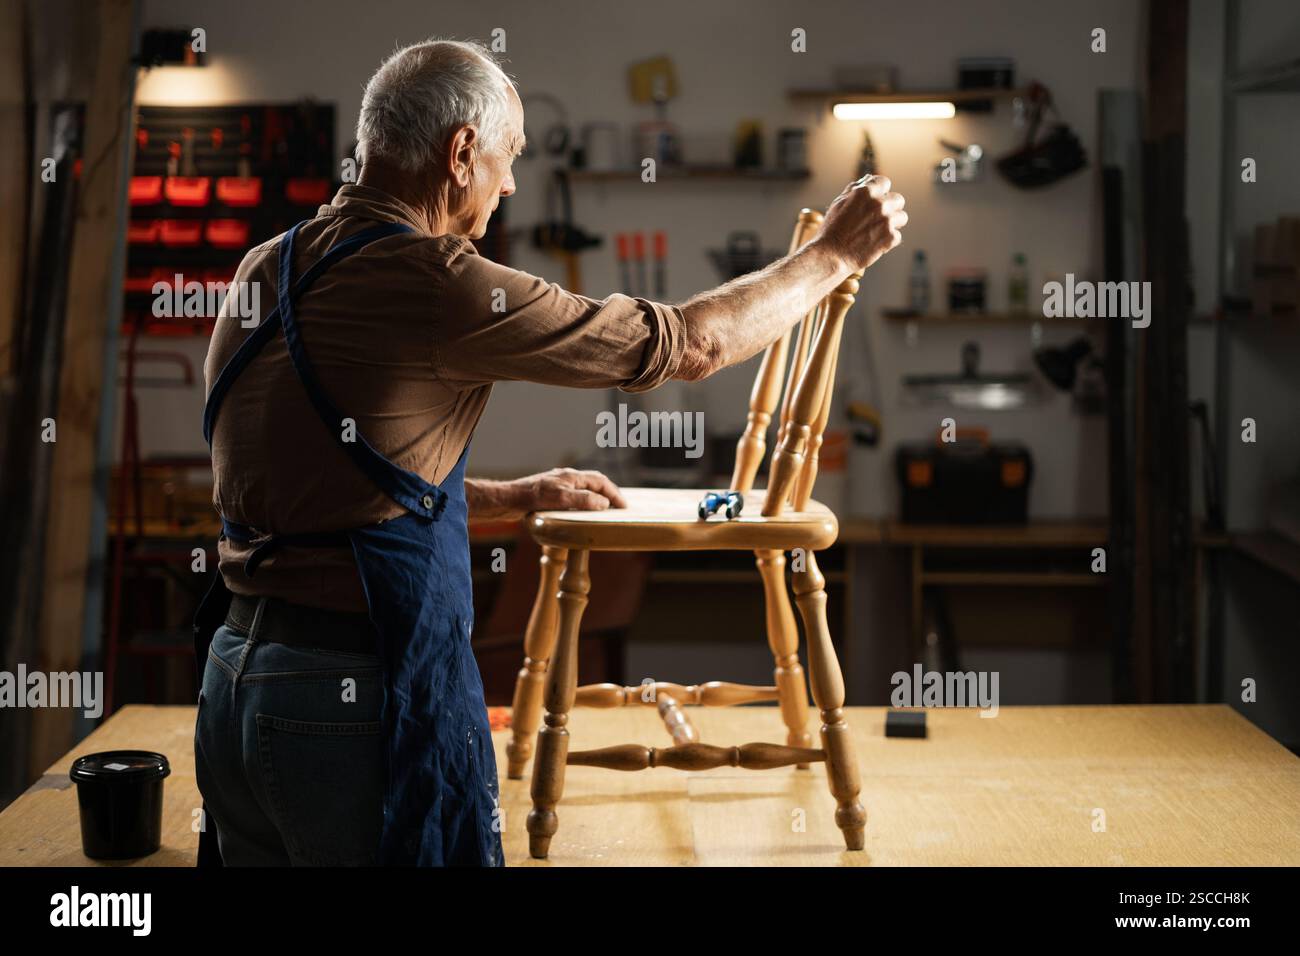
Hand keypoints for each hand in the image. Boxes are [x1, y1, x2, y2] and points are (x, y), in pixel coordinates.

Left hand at [467, 468, 626, 519]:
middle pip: (594, 481)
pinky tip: (583, 509)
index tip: (624, 506)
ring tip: (606, 507)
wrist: (509, 499)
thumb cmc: (533, 498)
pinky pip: (575, 493)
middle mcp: (567, 477)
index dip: (614, 493)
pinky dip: (585, 500)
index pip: (601, 481)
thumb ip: (584, 500)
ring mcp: (559, 484)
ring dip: (597, 496)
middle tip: (619, 506)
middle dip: (609, 492)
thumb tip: (604, 503)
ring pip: (584, 487)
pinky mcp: (551, 492)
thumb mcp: (561, 499)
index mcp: (572, 476)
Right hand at [813, 174, 907, 272]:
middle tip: (878, 218)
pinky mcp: (890, 237)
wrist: (830, 256)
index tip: (876, 200)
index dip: (880, 192)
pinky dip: (888, 241)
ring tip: (877, 232)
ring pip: (902, 217)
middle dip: (890, 207)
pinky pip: (897, 236)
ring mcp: (886, 220)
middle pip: (898, 199)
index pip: (884, 182)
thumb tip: (867, 179)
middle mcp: (879, 203)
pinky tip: (874, 244)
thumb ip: (855, 189)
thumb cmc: (831, 231)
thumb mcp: (838, 203)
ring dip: (892, 224)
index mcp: (865, 192)